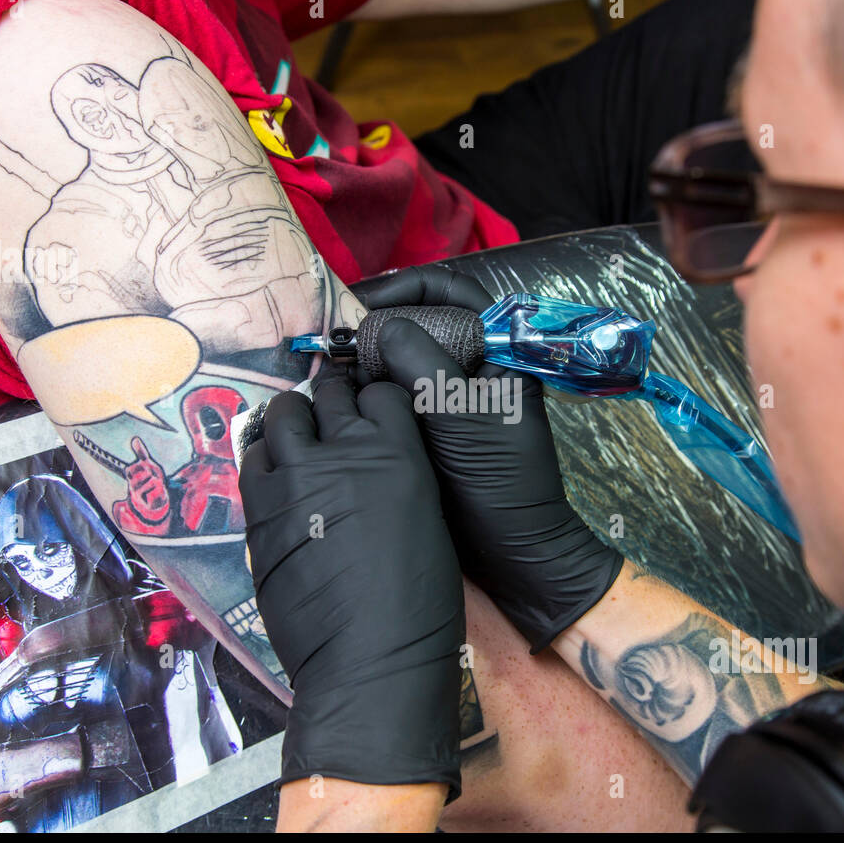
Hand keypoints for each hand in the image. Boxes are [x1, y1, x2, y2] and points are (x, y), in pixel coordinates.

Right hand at [124, 436, 169, 523]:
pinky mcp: (147, 503)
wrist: (158, 498)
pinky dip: (160, 488)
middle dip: (150, 473)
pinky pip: (156, 491)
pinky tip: (160, 490)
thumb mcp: (148, 465)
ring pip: (150, 482)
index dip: (138, 467)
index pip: (129, 470)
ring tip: (157, 483)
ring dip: (156, 481)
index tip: (145, 467)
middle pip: (141, 474)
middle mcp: (133, 487)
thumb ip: (141, 453)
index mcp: (132, 478)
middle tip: (153, 477)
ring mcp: (139, 496)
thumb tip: (135, 439)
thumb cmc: (151, 479)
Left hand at [239, 370, 464, 797]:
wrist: (368, 660)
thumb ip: (397, 474)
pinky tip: (277, 478)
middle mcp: (343, 452)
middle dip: (330, 402)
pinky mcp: (258, 506)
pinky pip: (252, 458)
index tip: (372, 414)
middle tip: (331, 422)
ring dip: (292, 423)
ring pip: (282, 414)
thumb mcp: (426, 519)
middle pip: (326, 393)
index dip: (375, 402)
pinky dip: (265, 458)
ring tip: (299, 444)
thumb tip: (375, 460)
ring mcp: (293, 477)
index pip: (380, 393)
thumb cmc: (419, 603)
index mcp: (398, 454)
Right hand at [351, 267, 623, 651]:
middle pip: (419, 321)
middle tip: (332, 340)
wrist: (516, 557)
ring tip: (328, 370)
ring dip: (365, 360)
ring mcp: (451, 397)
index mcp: (499, 349)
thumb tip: (379, 325)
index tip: (359, 302)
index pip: (450, 289)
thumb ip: (422, 363)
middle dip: (374, 324)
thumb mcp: (461, 416)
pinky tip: (338, 401)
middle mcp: (474, 364)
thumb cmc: (502, 483)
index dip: (403, 285)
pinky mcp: (431, 429)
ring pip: (401, 359)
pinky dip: (366, 393)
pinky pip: (394, 396)